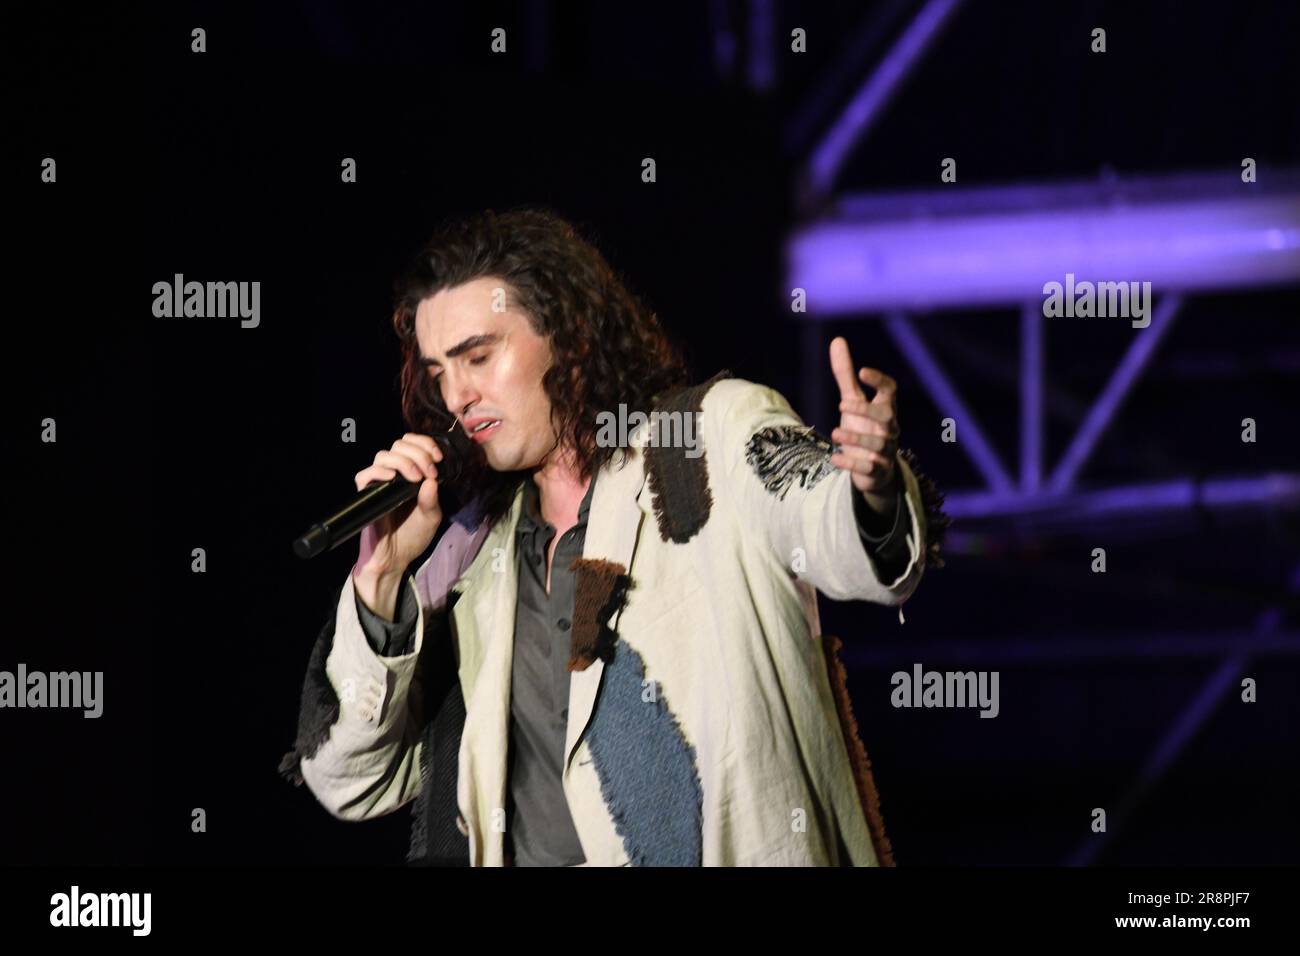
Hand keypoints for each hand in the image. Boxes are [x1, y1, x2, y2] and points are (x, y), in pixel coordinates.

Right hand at [352, 432, 445, 576]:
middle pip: (399, 444)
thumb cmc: (413, 536)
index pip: (412, 444)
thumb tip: (431, 481)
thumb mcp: (431, 517)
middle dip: (418, 453)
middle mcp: (394, 474)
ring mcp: (379, 484)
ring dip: (403, 461)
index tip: (437, 458)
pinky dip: (378, 472)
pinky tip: (392, 478)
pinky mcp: (366, 495)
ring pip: (383, 455)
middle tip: (429, 472)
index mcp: (410, 474)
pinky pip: (364, 475)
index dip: (425, 444)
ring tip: (415, 478)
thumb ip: (432, 499)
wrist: (395, 558)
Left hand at [828, 336, 900, 511]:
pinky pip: (868, 467)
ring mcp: (885, 451)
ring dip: (856, 437)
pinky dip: (851, 463)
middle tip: (842, 404)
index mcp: (884, 408)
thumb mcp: (852, 401)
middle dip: (867, 410)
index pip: (890, 391)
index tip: (862, 371)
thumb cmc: (863, 427)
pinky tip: (834, 458)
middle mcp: (889, 429)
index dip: (880, 380)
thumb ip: (845, 375)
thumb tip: (837, 340)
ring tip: (834, 433)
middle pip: (888, 416)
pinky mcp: (876, 471)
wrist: (872, 470)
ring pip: (878, 443)